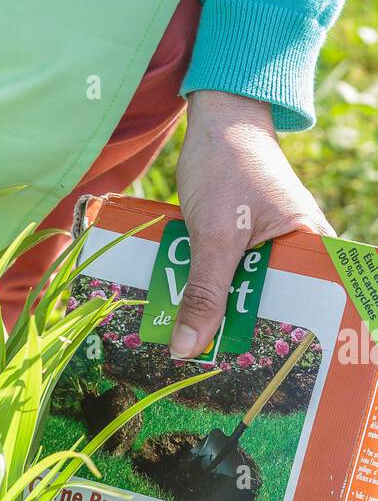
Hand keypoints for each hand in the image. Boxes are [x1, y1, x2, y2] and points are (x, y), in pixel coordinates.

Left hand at [171, 90, 332, 358]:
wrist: (216, 119)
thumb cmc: (227, 165)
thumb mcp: (213, 235)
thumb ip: (204, 292)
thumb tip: (187, 349)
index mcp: (313, 249)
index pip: (311, 310)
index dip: (289, 347)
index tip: (262, 381)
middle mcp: (298, 253)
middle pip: (273, 311)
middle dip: (244, 339)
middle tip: (217, 377)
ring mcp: (270, 250)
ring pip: (244, 298)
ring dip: (220, 319)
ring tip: (197, 356)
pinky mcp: (243, 247)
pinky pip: (227, 281)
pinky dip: (208, 296)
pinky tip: (187, 321)